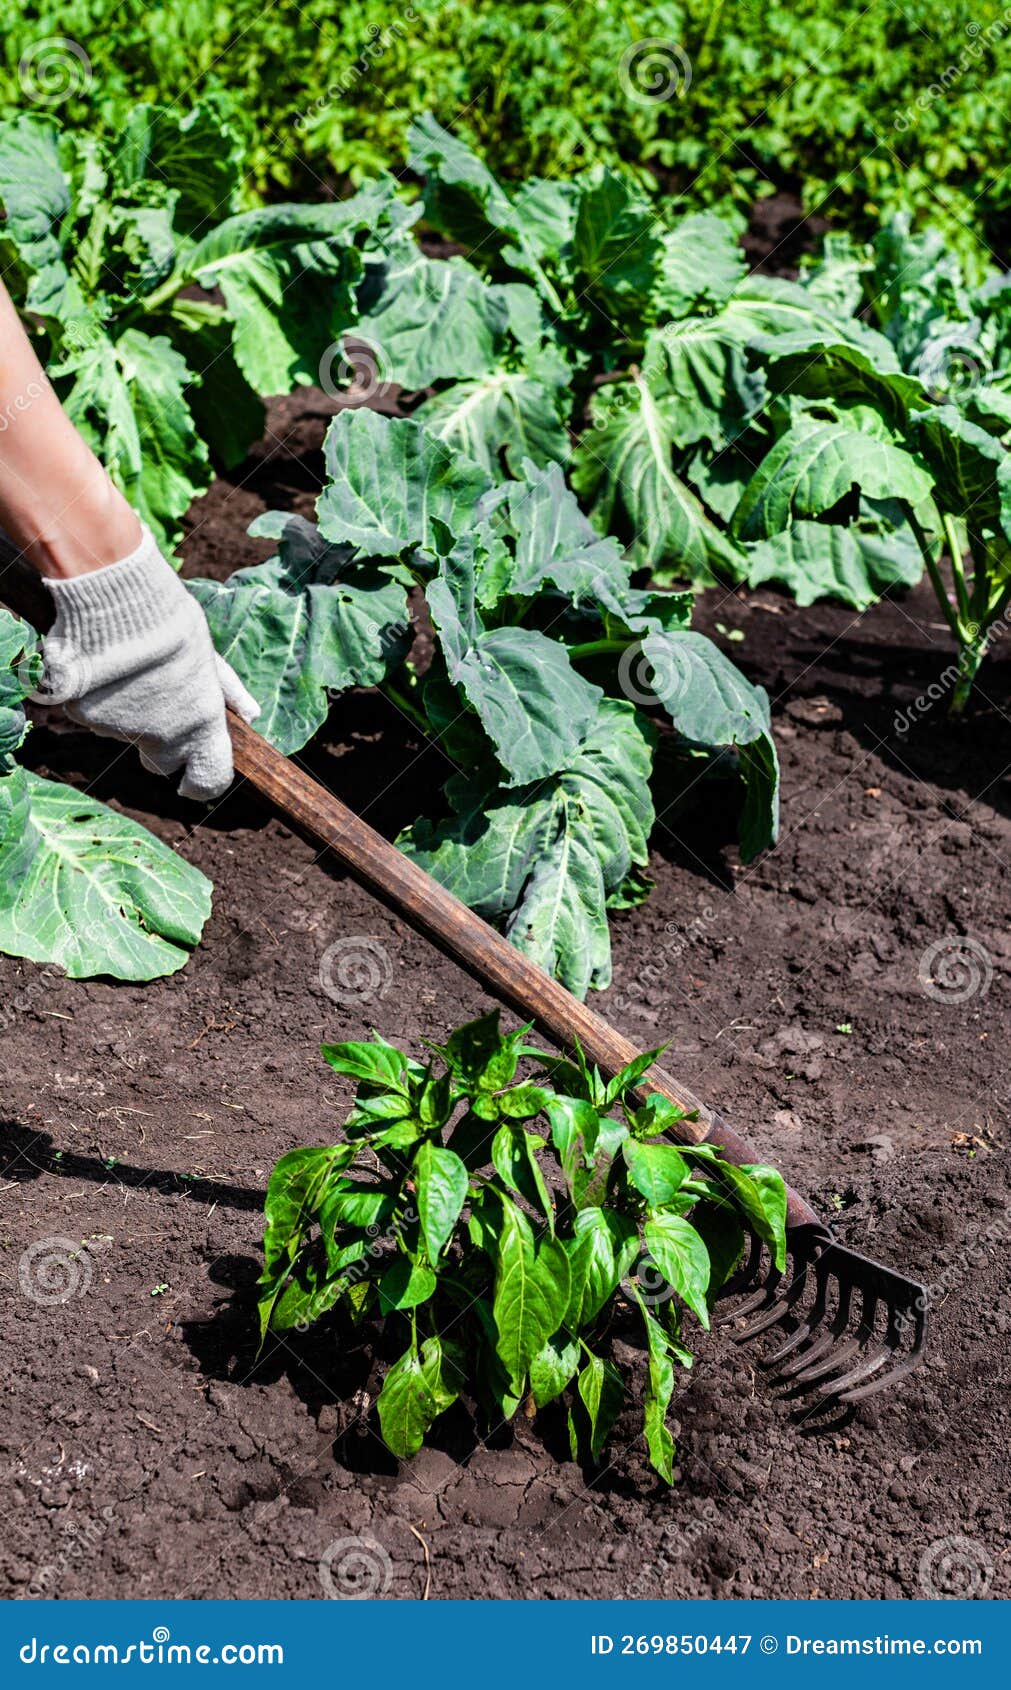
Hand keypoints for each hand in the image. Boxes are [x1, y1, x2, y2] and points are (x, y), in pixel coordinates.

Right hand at [34, 526, 258, 800]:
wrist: (114, 600)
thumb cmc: (170, 623)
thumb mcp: (208, 656)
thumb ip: (228, 691)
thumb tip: (252, 716)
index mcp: (202, 725)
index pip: (209, 780)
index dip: (203, 783)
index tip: (193, 781)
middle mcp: (163, 736)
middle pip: (161, 763)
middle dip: (161, 745)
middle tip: (158, 703)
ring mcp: (121, 730)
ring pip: (125, 736)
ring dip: (127, 714)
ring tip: (129, 671)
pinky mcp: (85, 716)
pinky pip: (94, 717)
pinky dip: (98, 701)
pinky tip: (102, 668)